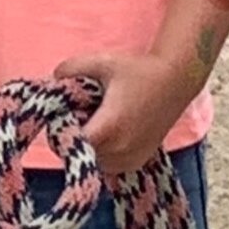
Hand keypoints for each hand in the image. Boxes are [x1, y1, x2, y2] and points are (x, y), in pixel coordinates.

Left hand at [53, 48, 187, 185]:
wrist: (175, 80)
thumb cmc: (138, 70)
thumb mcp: (102, 62)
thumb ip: (71, 68)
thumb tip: (53, 78)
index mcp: (109, 128)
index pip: (72, 143)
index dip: (63, 130)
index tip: (66, 114)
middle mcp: (120, 150)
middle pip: (82, 154)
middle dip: (76, 137)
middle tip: (81, 113)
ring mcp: (130, 159)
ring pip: (95, 162)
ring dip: (91, 147)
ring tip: (99, 121)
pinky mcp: (137, 162)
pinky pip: (109, 165)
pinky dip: (104, 152)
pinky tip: (111, 131)